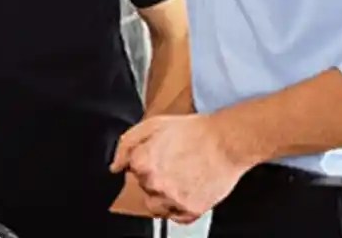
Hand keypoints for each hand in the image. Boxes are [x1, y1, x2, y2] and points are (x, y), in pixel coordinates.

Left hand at [110, 114, 252, 223]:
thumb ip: (127, 144)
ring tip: (182, 178)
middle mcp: (156, 184)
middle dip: (154, 178)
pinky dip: (180, 207)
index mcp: (143, 163)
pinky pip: (176, 217)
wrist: (226, 142)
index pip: (131, 170)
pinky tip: (189, 188)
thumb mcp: (153, 125)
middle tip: (174, 164)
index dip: (145, 161)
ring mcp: (173, 200)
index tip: (159, 155)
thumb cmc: (194, 131)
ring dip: (164, 196)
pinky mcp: (191, 210)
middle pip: (144, 188)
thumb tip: (115, 165)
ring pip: (156, 206)